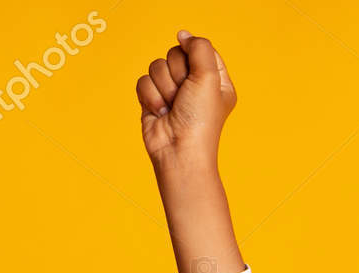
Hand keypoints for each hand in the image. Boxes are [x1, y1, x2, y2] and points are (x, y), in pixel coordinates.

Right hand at [136, 30, 236, 170]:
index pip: (200, 49)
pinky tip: (161, 113)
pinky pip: (143, 81)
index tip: (194, 71)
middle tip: (184, 95)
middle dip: (176, 74)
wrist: (179, 152)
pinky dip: (150, 97)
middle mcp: (194, 84)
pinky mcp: (154, 100)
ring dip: (164, 87)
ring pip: (157, 66)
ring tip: (173, 107)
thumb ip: (199, 47)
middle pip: (175, 54)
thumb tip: (183, 35)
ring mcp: (173, 92)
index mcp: (215, 79)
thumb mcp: (209, 76)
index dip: (193, 55)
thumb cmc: (200, 120)